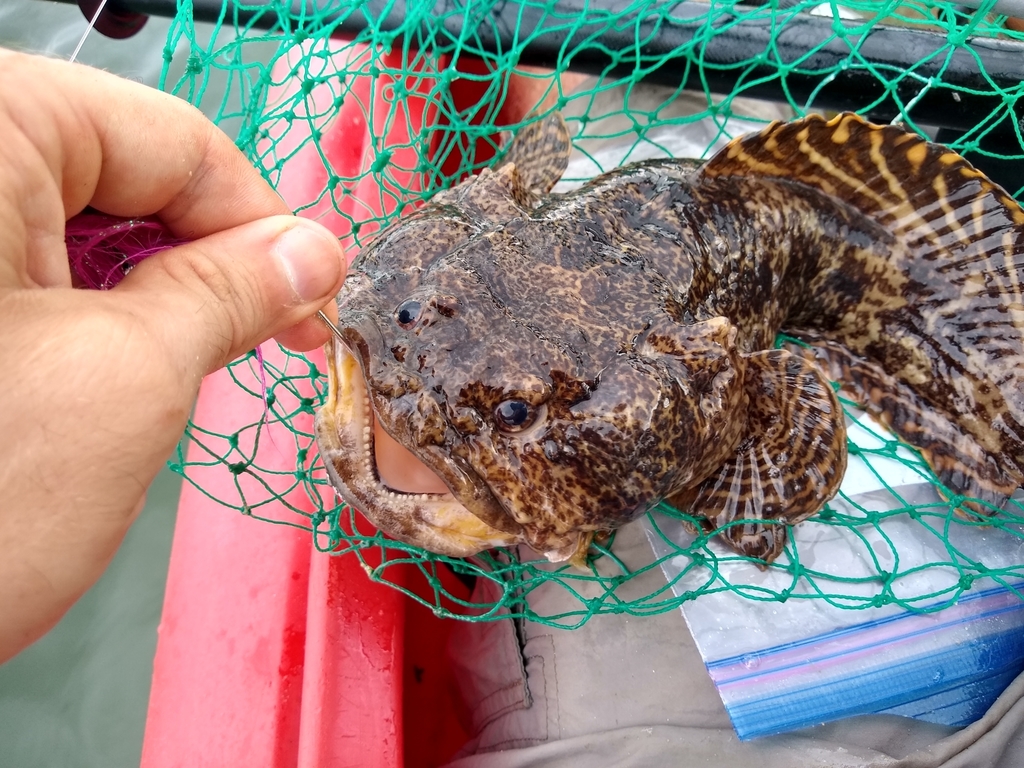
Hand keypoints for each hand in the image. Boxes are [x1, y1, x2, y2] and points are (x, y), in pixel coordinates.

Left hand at [0, 50, 345, 661]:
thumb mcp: (128, 378)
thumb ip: (232, 293)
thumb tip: (310, 252)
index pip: (172, 140)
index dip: (258, 224)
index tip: (306, 296)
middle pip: (120, 174)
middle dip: (201, 262)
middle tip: (257, 342)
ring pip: (78, 225)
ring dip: (145, 293)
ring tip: (164, 372)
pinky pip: (26, 267)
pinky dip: (87, 312)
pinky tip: (101, 372)